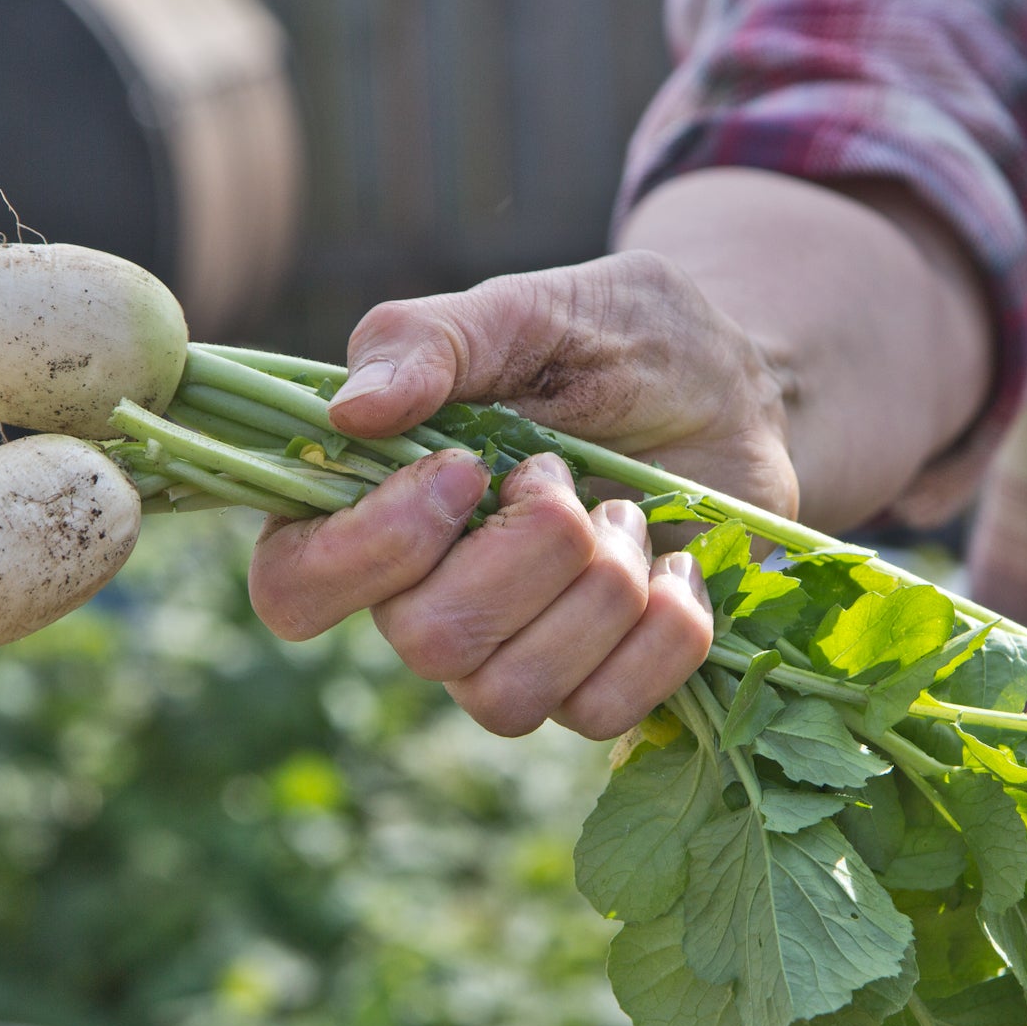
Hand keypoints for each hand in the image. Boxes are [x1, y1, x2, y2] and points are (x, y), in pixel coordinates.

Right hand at [248, 249, 797, 738]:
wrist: (732, 386)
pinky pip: (604, 715)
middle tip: (568, 472)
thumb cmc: (615, 340)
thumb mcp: (527, 310)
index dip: (371, 550)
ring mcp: (508, 660)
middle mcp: (422, 601)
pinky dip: (663, 632)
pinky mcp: (593, 691)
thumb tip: (349, 412)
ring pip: (511, 696)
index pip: (294, 587)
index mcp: (371, 508)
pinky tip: (677, 564)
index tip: (464, 470)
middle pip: (427, 644)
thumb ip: (430, 341)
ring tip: (628, 513)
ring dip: (599, 590)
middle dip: (530, 552)